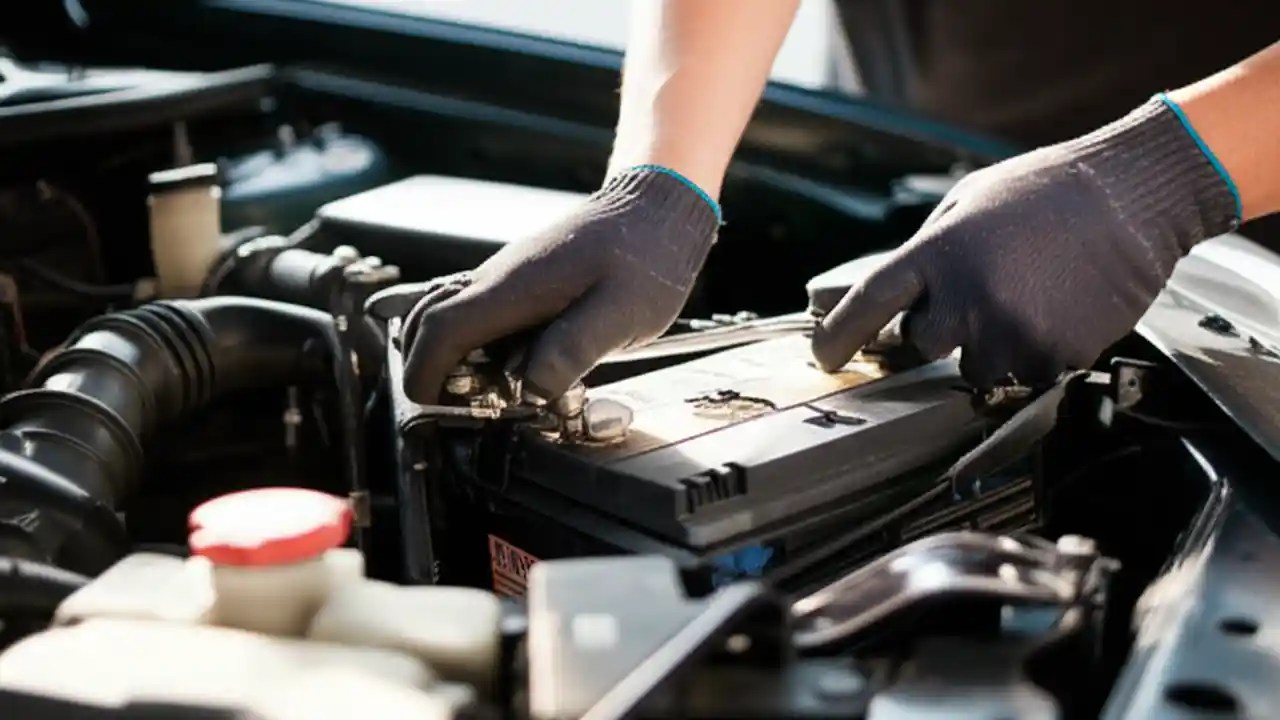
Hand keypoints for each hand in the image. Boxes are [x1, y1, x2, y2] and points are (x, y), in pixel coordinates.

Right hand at [399, 168, 718, 404]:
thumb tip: (530, 390)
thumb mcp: (622, 313)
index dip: (423, 374)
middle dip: (425, 367)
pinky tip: (511, 366)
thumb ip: (572, 351)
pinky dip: (477, 342)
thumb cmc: (648, 257)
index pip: (440, 330)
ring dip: (450, 355)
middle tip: (451, 409)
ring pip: (449, 314)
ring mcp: (508, 276)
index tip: (429, 408)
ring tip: (482, 394)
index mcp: (513, 287)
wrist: (658, 207)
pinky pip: (479, 311)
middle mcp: (499, 278)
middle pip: (428, 320)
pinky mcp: (523, 279)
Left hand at [812, 97, 1237, 389]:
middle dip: (938, 331)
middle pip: (921, 347)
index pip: (866, 307)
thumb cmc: (1047, 193)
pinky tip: (1057, 309)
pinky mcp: (1055, 356)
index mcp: (937, 254)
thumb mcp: (967, 204)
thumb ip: (928, 253)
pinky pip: (1028, 373)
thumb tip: (899, 297)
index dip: (838, 338)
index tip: (824, 358)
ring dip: (991, 345)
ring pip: (977, 368)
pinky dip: (1036, 351)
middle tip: (976, 298)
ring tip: (1027, 298)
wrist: (1132, 196)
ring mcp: (1012, 332)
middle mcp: (967, 299)